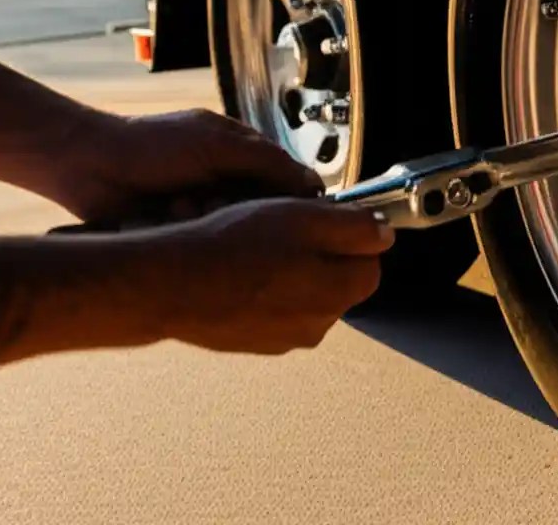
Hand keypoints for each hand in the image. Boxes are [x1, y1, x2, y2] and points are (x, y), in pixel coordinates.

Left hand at [54, 109, 323, 222]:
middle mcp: (229, 187)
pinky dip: (185, 232)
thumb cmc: (152, 144)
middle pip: (261, 215)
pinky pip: (203, 245)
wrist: (89, 164)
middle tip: (205, 198)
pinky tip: (163, 217)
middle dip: (234, 210)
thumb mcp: (217, 143)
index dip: (288, 203)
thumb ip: (267, 162)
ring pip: (231, 233)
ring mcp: (205, 212)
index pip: (288, 186)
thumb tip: (313, 186)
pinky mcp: (182, 235)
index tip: (283, 216)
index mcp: (244, 157)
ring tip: (177, 204)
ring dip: (206, 220)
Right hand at [150, 198, 393, 353]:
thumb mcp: (306, 217)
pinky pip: (271, 306)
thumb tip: (383, 233)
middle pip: (338, 277)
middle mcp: (319, 323)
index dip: (349, 233)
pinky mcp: (255, 341)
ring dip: (288, 268)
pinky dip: (261, 287)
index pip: (371, 260)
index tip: (325, 217)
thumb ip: (356, 226)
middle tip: (282, 227)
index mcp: (341, 291)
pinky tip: (238, 269)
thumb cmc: (235, 248)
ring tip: (254, 246)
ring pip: (303, 291)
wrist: (174, 284)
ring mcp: (285, 337)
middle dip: (318, 251)